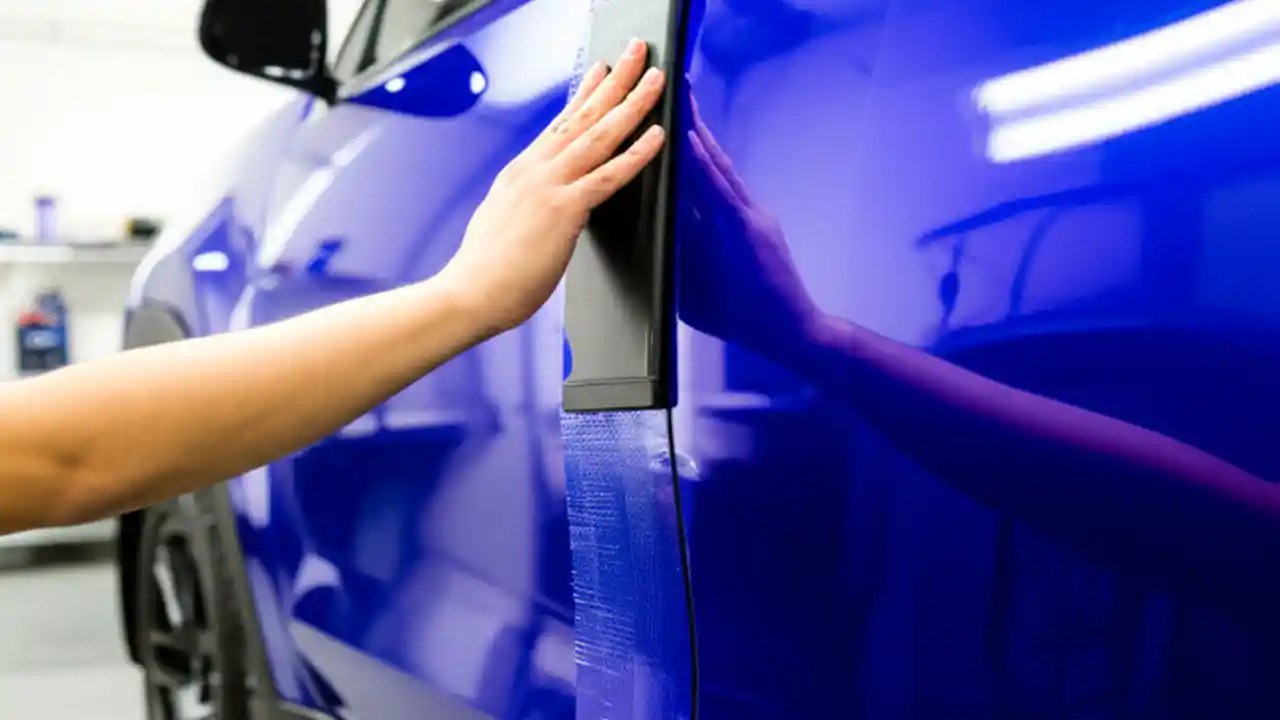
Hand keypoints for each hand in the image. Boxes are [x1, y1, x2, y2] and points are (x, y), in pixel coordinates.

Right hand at [438, 39, 667, 335]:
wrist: (468, 293)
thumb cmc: (485, 272)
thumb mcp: (501, 222)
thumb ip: (522, 204)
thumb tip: (532, 204)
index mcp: (520, 173)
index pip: (560, 124)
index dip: (585, 94)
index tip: (601, 71)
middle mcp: (534, 170)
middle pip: (583, 116)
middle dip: (614, 80)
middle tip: (636, 53)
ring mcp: (548, 187)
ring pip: (599, 135)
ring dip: (632, 104)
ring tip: (656, 80)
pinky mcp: (563, 211)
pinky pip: (608, 176)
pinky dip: (635, 153)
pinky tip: (656, 136)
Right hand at [679, 96, 819, 362]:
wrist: (793, 331)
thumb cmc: (743, 321)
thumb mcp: (697, 294)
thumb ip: (680, 256)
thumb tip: (658, 224)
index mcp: (732, 231)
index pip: (704, 178)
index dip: (686, 147)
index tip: (668, 118)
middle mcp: (746, 215)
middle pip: (715, 162)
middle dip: (694, 126)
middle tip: (676, 93)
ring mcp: (756, 217)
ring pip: (724, 171)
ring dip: (704, 141)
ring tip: (686, 114)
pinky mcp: (760, 224)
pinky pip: (732, 189)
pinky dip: (715, 168)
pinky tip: (703, 156)